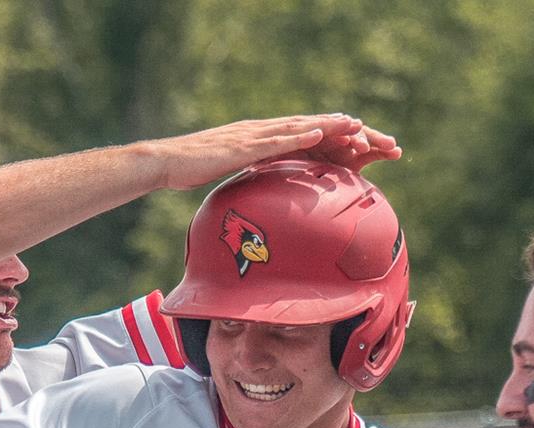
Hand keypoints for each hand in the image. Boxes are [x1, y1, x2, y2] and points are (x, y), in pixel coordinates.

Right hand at [150, 114, 392, 190]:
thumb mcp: (228, 175)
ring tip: (355, 125)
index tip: (354, 137)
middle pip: (307, 128)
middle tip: (368, 131)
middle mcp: (259, 132)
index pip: (300, 135)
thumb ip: (246, 179)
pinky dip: (300, 135)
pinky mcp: (243, 145)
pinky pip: (277, 140)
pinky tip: (320, 134)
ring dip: (327, 126)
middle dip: (338, 130)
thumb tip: (260, 196)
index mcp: (258, 139)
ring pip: (297, 129)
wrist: (165, 162)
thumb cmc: (191, 170)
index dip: (328, 135)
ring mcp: (252, 136)